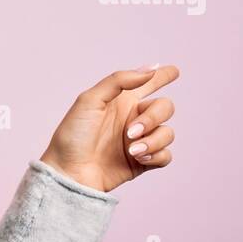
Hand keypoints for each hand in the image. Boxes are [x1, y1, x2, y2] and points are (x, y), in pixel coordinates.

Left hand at [39, 63, 180, 193]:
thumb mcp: (89, 101)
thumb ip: (118, 81)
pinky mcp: (142, 162)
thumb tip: (150, 69)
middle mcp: (133, 118)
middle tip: (130, 131)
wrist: (68, 172)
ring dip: (153, 140)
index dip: (162, 75)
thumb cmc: (72, 136)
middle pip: (165, 107)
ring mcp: (139, 141)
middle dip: (154, 117)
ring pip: (167, 132)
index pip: (147, 83)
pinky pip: (165, 155)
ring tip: (131, 150)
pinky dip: (156, 155)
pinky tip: (138, 157)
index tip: (174, 71)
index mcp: (121, 101)